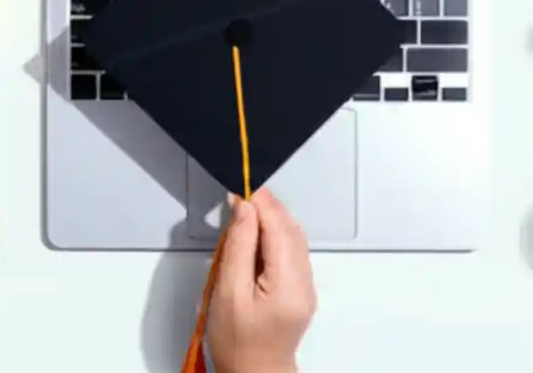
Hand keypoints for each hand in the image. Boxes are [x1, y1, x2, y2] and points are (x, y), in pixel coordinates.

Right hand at [208, 189, 315, 372]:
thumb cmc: (237, 343)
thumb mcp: (227, 292)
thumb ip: (238, 247)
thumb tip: (244, 210)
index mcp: (288, 285)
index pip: (279, 228)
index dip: (260, 204)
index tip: (240, 190)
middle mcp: (304, 283)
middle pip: (290, 230)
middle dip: (266, 209)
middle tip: (239, 200)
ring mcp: (305, 286)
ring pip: (293, 238)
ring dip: (270, 222)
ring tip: (243, 219)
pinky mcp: (300, 289)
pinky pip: (291, 252)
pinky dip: (274, 238)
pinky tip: (254, 240)